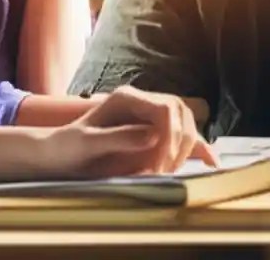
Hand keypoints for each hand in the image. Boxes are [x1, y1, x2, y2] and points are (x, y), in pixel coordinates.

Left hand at [40, 86, 217, 177]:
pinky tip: (210, 162)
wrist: (59, 156)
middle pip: (180, 112)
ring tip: (170, 171)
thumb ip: (117, 138)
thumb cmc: (68, 148)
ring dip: (185, 148)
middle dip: (180, 143)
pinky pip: (181, 137)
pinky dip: (197, 149)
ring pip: (184, 124)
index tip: (162, 163)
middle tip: (165, 170)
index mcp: (126, 98)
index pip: (165, 107)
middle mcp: (141, 102)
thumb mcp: (86, 143)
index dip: (170, 135)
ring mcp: (148, 117)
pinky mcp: (153, 133)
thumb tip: (154, 135)